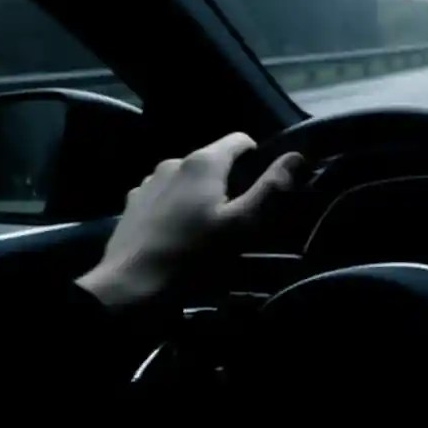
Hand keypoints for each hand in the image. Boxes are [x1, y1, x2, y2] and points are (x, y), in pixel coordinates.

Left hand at [77, 132, 301, 311]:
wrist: (130, 287)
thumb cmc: (193, 256)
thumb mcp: (243, 225)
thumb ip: (271, 188)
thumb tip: (297, 156)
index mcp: (203, 162)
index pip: (241, 140)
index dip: (259, 159)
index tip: (263, 190)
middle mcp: (173, 162)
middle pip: (214, 161)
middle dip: (230, 183)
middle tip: (237, 220)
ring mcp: (148, 182)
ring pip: (188, 180)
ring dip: (201, 196)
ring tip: (206, 231)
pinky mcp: (133, 203)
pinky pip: (166, 196)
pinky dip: (177, 208)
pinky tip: (178, 236)